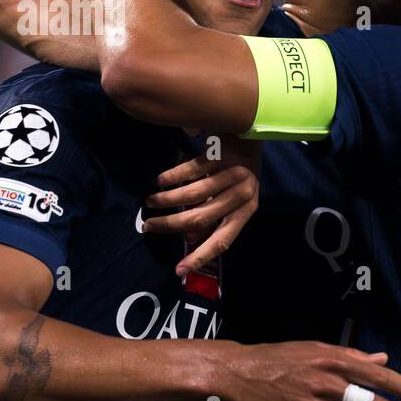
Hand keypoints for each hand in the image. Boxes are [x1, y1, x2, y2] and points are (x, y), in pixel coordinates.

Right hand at [144, 137, 262, 275]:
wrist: (251, 130)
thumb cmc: (239, 171)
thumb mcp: (232, 198)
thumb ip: (215, 218)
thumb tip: (193, 238)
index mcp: (246, 211)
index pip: (223, 240)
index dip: (201, 256)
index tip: (179, 270)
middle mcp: (242, 195)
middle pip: (200, 217)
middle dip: (171, 225)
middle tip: (149, 225)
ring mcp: (233, 175)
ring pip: (193, 195)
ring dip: (167, 200)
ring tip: (151, 201)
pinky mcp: (221, 156)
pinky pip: (191, 171)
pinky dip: (172, 177)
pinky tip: (160, 181)